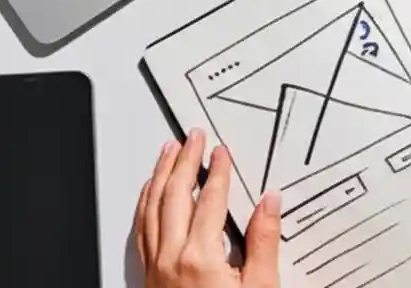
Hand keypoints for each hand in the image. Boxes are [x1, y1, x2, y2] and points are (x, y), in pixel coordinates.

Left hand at [135, 129, 281, 287]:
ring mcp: (155, 266)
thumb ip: (264, 242)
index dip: (217, 171)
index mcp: (200, 257)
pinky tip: (150, 190)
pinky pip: (140, 228)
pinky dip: (145, 201)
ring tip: (169, 152)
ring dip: (161, 174)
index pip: (210, 200)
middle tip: (193, 138)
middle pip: (174, 195)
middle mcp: (171, 258)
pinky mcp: (147, 276)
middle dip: (184, 161)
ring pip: (151, 207)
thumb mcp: (259, 287)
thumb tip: (270, 203)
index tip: (220, 153)